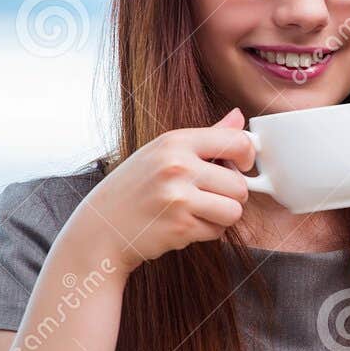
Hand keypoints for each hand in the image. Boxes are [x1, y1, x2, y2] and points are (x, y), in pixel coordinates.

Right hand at [71, 107, 254, 271]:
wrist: (101, 227)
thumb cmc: (135, 187)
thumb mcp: (163, 152)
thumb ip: (207, 137)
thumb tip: (240, 117)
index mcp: (175, 141)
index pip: (236, 142)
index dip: (248, 156)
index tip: (242, 166)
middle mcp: (177, 166)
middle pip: (240, 185)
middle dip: (231, 196)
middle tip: (207, 197)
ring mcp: (178, 197)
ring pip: (234, 211)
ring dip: (221, 217)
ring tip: (196, 211)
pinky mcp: (180, 226)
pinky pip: (217, 232)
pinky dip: (206, 232)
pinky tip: (183, 225)